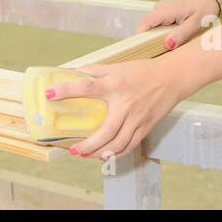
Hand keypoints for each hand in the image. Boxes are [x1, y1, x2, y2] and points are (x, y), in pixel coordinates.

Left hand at [47, 58, 190, 159]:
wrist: (172, 78)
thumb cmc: (142, 71)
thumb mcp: (117, 66)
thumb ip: (95, 70)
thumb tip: (73, 71)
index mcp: (114, 84)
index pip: (87, 87)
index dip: (67, 90)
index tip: (49, 94)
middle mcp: (125, 104)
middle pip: (105, 130)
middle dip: (88, 144)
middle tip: (73, 149)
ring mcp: (137, 118)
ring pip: (118, 144)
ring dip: (100, 153)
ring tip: (86, 155)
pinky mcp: (146, 127)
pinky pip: (130, 146)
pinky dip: (116, 154)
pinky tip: (104, 155)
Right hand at [136, 0, 221, 50]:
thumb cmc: (204, 7)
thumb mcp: (195, 24)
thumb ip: (180, 35)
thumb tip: (167, 44)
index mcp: (164, 11)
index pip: (143, 24)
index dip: (141, 38)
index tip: (148, 50)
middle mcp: (158, 8)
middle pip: (145, 27)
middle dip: (150, 39)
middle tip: (165, 49)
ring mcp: (160, 9)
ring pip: (150, 26)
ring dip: (156, 36)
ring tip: (172, 42)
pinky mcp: (162, 11)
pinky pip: (156, 24)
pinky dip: (161, 32)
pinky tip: (173, 35)